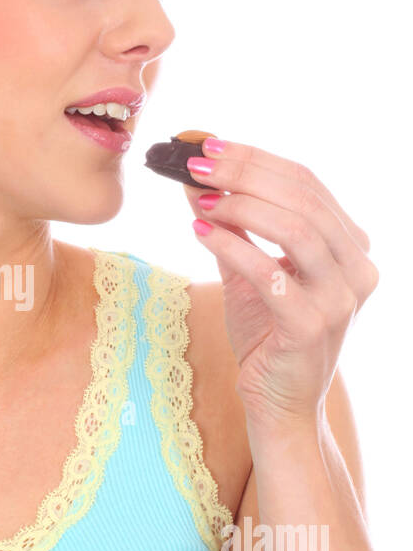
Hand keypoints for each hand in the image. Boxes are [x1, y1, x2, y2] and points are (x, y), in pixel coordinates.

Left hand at [181, 138, 378, 428]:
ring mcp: (340, 299)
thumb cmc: (267, 335)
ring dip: (241, 206)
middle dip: (244, 173)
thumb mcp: (247, 270)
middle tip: (196, 163)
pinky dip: (233, 247)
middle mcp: (357, 268)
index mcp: (350, 246)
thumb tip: (194, 177)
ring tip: (199, 199)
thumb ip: (229, 225)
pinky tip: (200, 233)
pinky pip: (271, 274)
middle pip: (303, 198)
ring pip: (296, 229)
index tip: (207, 146)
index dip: (256, 159)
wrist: (279, 404)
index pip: (307, 183)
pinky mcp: (312, 326)